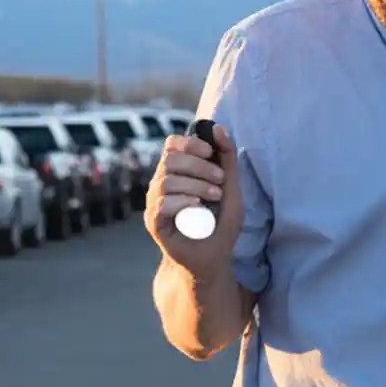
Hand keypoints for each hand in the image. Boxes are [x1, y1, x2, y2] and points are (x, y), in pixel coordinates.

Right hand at [144, 123, 243, 277]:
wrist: (212, 259)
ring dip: (195, 184)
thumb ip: (227, 158)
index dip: (189, 143)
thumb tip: (218, 127)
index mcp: (177, 172)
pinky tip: (197, 206)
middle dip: (198, 166)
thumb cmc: (220, 223)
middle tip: (220, 181)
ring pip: (167, 180)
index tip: (210, 153)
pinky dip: (182, 201)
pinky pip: (162, 203)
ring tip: (214, 196)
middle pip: (170, 159)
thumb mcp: (231, 187)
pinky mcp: (154, 222)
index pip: (173, 144)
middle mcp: (162, 184)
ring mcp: (155, 203)